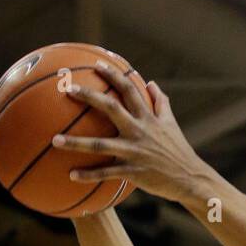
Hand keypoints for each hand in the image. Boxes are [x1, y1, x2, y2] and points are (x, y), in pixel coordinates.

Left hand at [52, 64, 211, 204]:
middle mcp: (139, 131)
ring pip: (100, 145)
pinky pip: (107, 173)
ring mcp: (135, 152)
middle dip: (88, 96)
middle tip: (67, 89)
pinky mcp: (134, 173)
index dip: (112, 75)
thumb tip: (151, 83)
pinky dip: (89, 175)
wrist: (191, 179)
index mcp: (148, 117)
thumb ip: (160, 102)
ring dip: (75, 142)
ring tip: (54, 139)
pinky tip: (71, 175)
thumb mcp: (171, 124)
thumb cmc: (179, 151)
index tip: (96, 65)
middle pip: (109, 108)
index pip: (128, 89)